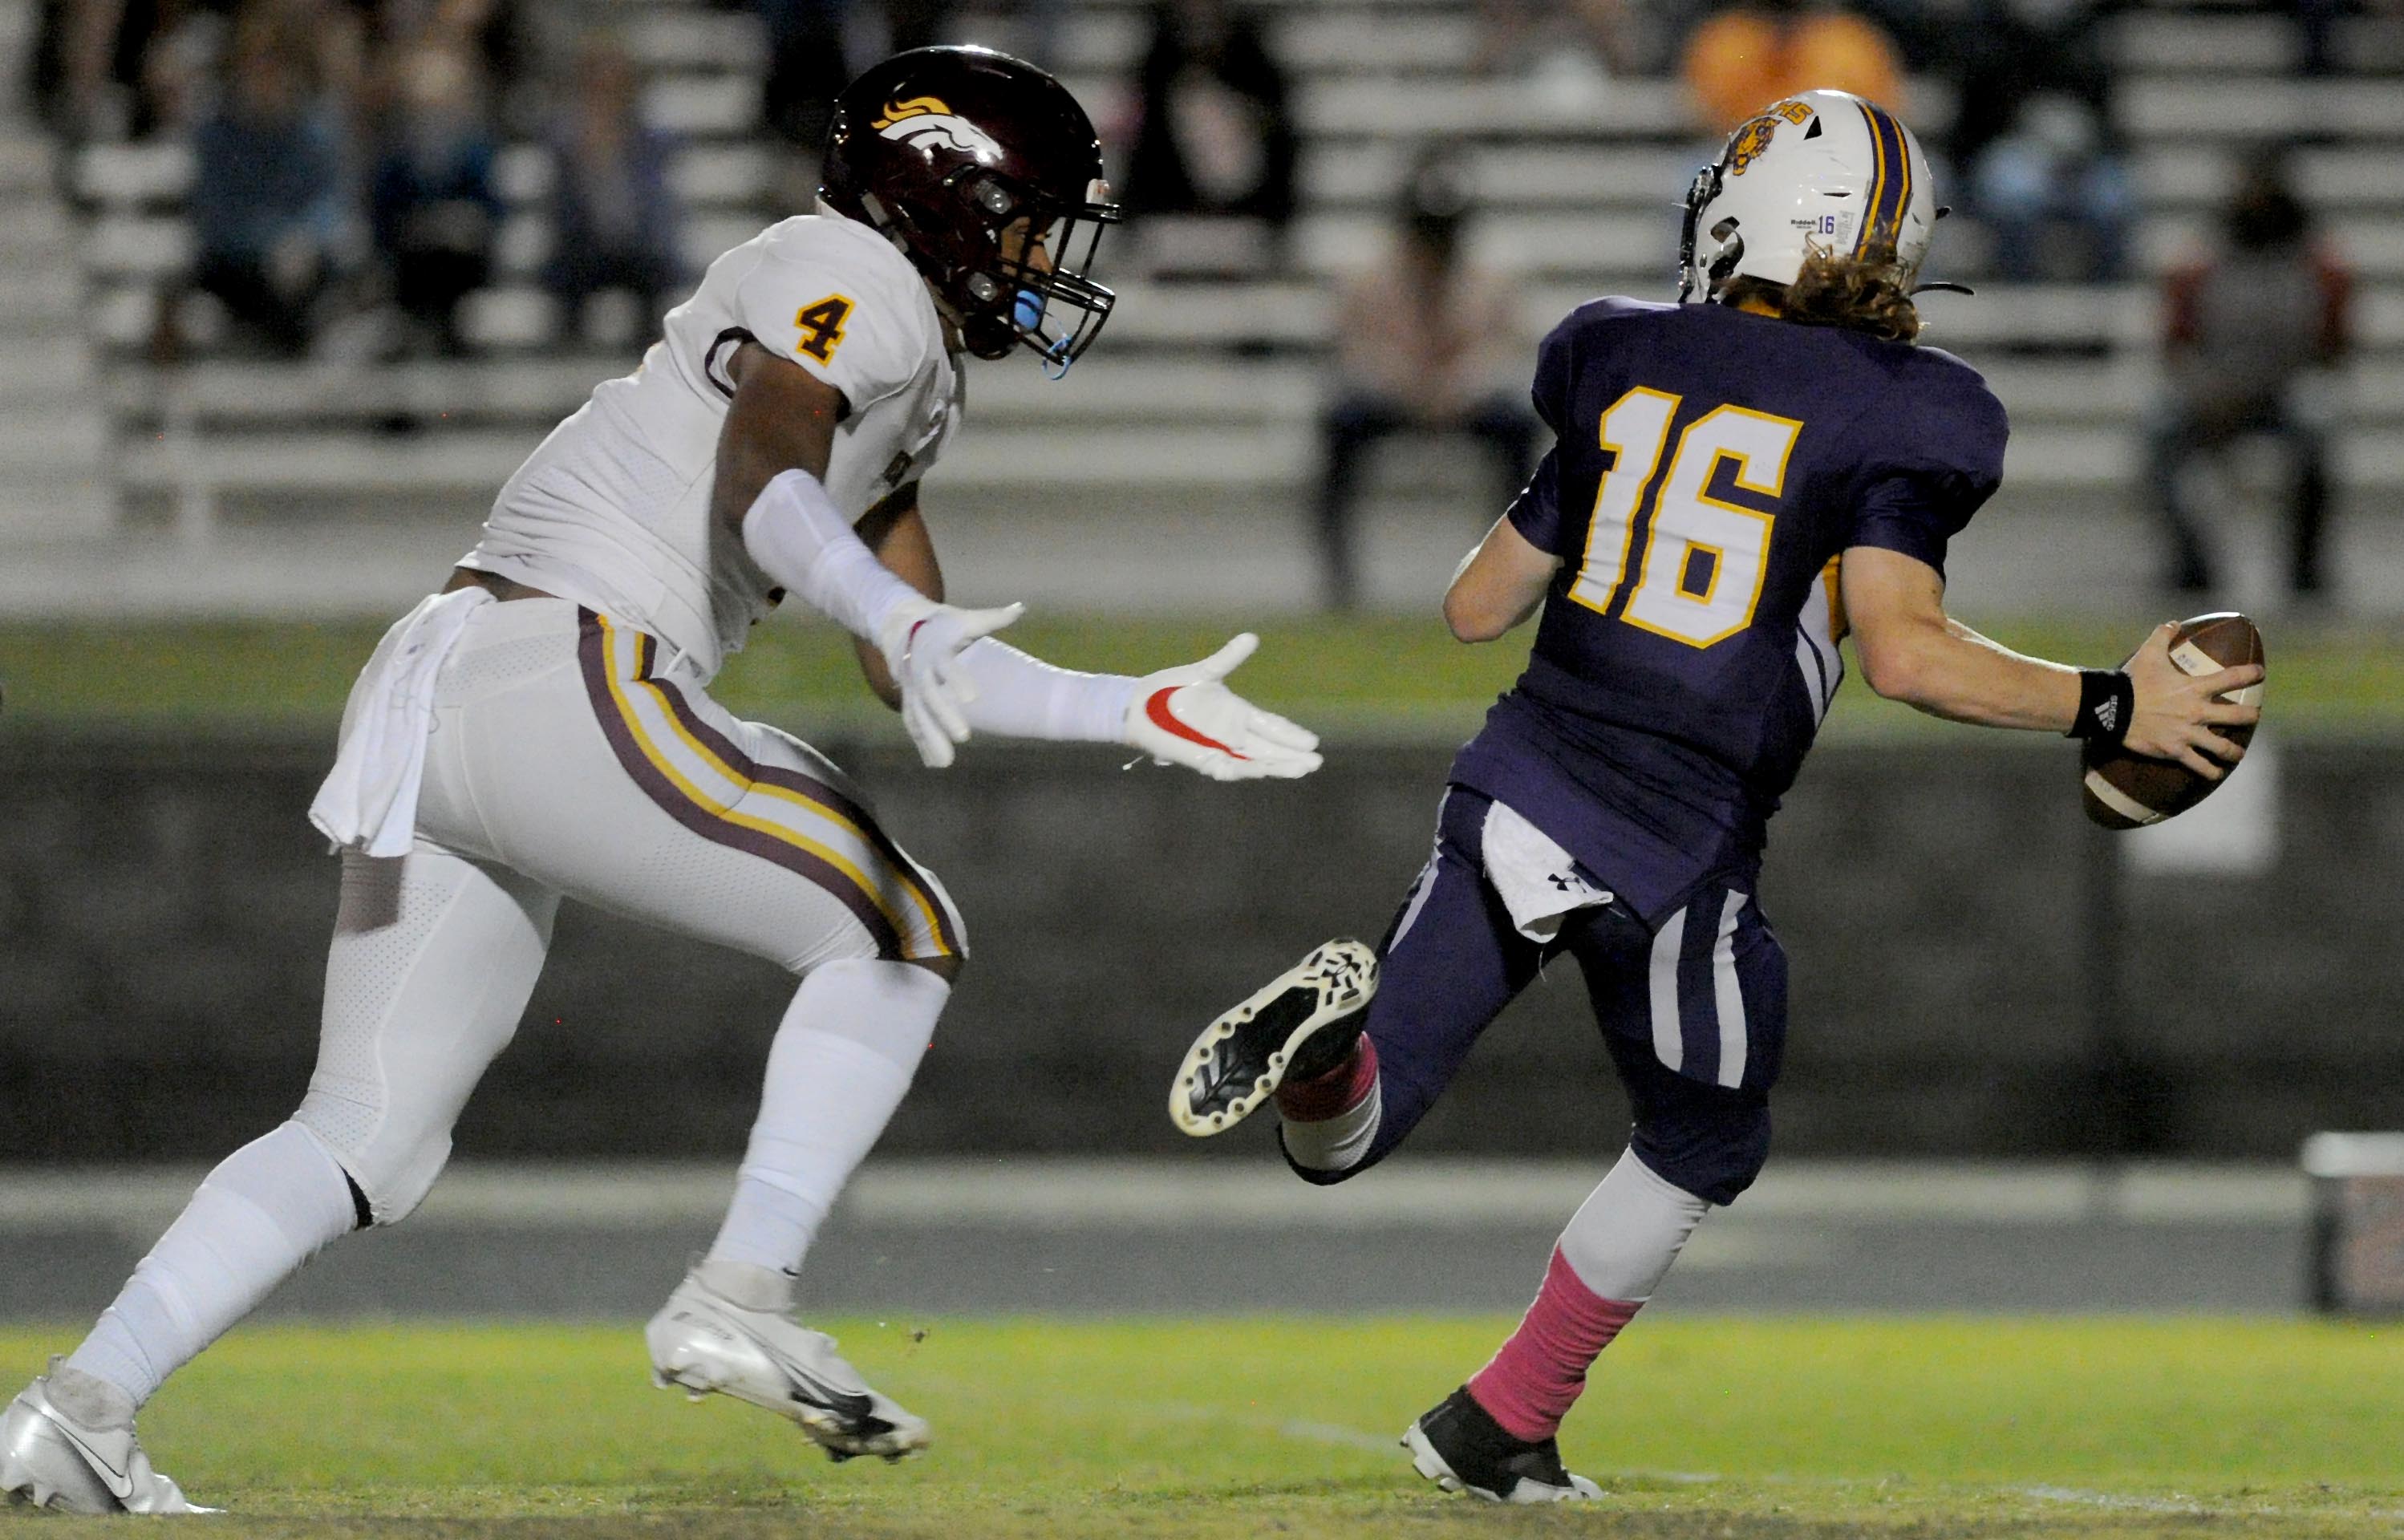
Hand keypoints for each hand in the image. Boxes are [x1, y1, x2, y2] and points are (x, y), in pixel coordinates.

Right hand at [876, 596, 1024, 768]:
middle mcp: (921, 673)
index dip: (957, 681)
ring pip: (919, 717)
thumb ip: (992, 619)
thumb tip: (1020, 608)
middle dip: (945, 717)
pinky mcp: (909, 701)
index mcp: (935, 652)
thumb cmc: (942, 624)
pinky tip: (935, 764)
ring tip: (946, 763)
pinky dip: (923, 743)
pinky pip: (914, 724)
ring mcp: (912, 689)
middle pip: (931, 698)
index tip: (972, 697)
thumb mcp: (964, 619)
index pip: (946, 667)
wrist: (900, 628)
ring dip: (931, 739)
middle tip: (964, 736)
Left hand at [1123, 634, 1322, 781]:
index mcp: (1238, 714)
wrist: (1139, 706)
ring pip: (1255, 762)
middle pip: (1270, 749)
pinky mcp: (1203, 760)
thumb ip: (1229, 658)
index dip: (1292, 735)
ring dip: (1276, 767)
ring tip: (1299, 770)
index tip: (1313, 742)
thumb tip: (1252, 637)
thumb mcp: (1205, 671)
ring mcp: (1219, 749)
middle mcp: (1232, 735)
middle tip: (1315, 763)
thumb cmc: (1171, 688)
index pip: (1272, 727)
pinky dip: (1244, 770)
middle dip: (1292, 757)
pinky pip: (1228, 769)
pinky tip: (1261, 770)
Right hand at [2120, 621, 2263, 779]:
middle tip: (2253, 716)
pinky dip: (2209, 771)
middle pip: (2237, 716)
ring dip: (2233, 751)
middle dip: (2250, 716)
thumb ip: (2162, 636)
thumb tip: (2173, 623)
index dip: (2250, 674)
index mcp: (2195, 688)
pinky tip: (2216, 773)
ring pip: (2222, 747)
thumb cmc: (2132, 681)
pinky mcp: (2175, 750)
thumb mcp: (2148, 653)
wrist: (2113, 709)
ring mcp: (2188, 734)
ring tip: (2237, 754)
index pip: (2232, 678)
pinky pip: (2199, 765)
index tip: (2261, 673)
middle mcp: (2198, 712)